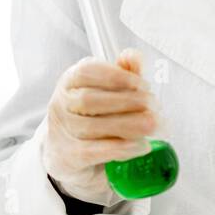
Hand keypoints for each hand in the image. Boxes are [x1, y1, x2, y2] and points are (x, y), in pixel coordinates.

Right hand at [42, 49, 160, 203]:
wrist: (69, 153)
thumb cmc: (93, 116)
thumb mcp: (108, 91)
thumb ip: (124, 74)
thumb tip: (134, 57)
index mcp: (71, 81)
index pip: (87, 72)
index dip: (117, 76)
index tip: (143, 84)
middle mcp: (60, 104)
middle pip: (90, 100)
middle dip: (128, 102)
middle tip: (154, 107)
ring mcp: (62, 131)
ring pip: (92, 126)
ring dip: (128, 125)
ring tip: (152, 125)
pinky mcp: (69, 156)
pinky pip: (94, 151)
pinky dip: (122, 148)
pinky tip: (141, 145)